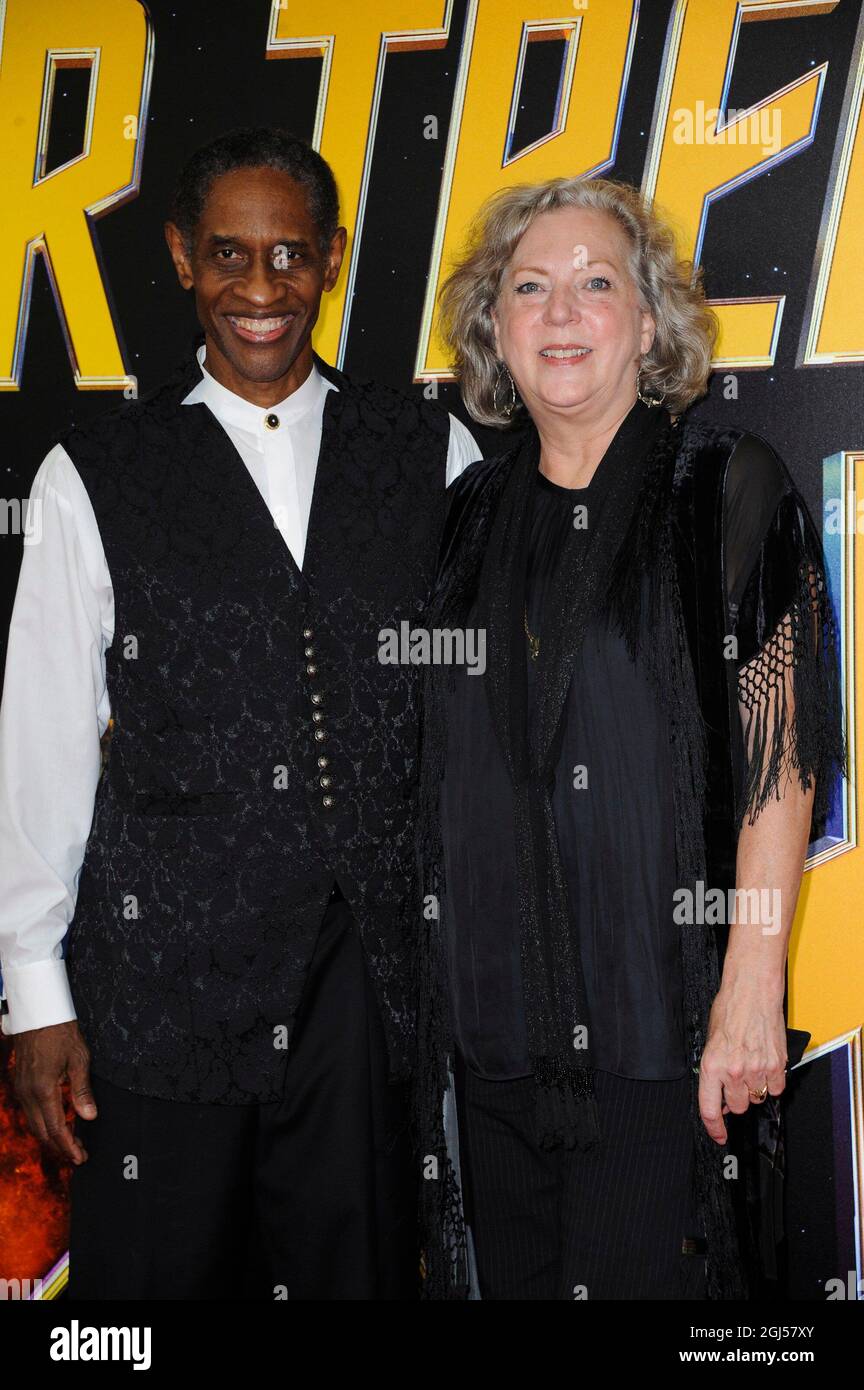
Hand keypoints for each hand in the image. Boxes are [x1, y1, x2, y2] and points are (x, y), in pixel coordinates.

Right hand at [12, 1021, 96, 1163]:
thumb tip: (89, 1116)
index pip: (55, 1129)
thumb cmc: (61, 1033)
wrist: (38, 1013)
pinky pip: (30, 1112)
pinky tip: (57, 1122)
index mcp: (43, 1090)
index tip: (80, 1158)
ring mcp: (21, 1089)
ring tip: (72, 1142)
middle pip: (42, 1132)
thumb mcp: (79, 1060)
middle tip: (79, 1154)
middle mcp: (28, 1094)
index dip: (69, 1147)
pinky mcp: (20, 1084)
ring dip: (51, 1136)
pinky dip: (43, 1122)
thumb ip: (82, 1091)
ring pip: (34, 1124)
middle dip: (60, 1147)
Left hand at [698, 983, 786, 1144]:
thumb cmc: (730, 1009)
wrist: (752, 991)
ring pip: (756, 1098)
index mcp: (712, 1065)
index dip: (714, 1128)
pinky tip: (765, 1064)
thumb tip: (717, 1092)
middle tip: (736, 1080)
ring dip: (753, 1088)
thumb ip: (714, 1068)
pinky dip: (771, 1081)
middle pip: (737, 1107)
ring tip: (750, 1065)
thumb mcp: (711, 1040)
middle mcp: (734, 1071)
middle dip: (735, 1098)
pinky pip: (776, 1088)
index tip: (718, 1135)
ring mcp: (757, 1069)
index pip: (710, 1109)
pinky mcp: (777, 1065)